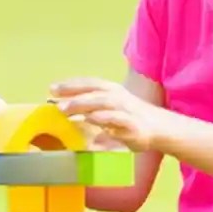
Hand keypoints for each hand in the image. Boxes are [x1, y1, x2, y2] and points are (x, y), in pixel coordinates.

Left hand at [50, 77, 171, 151]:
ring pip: (102, 102)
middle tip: (54, 98)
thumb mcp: (108, 112)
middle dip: (72, 93)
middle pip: (92, 91)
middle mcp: (117, 96)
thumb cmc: (131, 118)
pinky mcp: (132, 124)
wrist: (160, 128)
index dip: (70, 84)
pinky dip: (103, 118)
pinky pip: (116, 119)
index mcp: (111, 90)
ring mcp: (125, 109)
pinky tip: (90, 119)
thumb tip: (67, 113)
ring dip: (83, 104)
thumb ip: (88, 111)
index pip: (88, 83)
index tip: (52, 88)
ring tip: (65, 109)